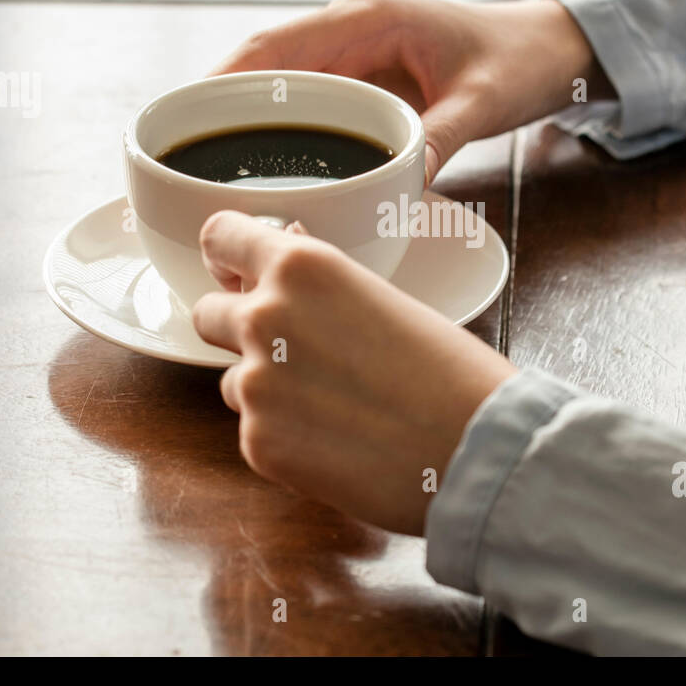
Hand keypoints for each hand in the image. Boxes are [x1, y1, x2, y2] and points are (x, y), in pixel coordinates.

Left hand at [191, 210, 517, 534]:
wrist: (478, 449)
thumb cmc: (451, 372)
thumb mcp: (383, 298)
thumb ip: (319, 284)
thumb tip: (281, 265)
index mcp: (302, 266)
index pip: (220, 236)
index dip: (226, 256)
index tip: (233, 271)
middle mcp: (264, 317)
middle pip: (208, 312)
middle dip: (238, 328)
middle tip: (293, 351)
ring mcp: (255, 385)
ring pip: (232, 380)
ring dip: (267, 389)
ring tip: (334, 407)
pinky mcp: (258, 444)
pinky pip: (254, 431)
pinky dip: (286, 438)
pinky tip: (339, 443)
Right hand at [210, 0, 608, 182]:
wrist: (548, 48)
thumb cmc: (519, 62)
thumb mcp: (483, 103)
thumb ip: (440, 138)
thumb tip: (397, 186)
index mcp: (371, 16)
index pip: (278, 44)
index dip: (227, 78)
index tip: (187, 114)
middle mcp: (353, 24)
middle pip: (265, 60)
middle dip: (221, 100)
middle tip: (182, 153)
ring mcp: (355, 46)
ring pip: (282, 77)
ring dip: (247, 112)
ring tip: (206, 162)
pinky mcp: (364, 71)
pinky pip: (309, 94)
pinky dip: (282, 120)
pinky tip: (264, 159)